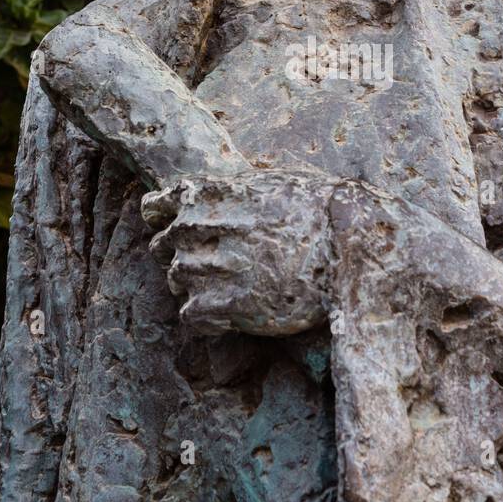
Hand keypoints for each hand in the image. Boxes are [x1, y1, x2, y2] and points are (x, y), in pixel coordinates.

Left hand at [141, 169, 335, 336]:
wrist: (348, 244)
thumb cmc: (319, 210)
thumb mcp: (269, 184)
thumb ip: (231, 194)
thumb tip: (218, 203)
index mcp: (206, 193)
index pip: (154, 207)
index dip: (164, 221)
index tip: (184, 232)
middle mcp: (195, 227)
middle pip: (160, 249)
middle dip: (185, 256)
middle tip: (221, 266)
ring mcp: (204, 267)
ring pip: (175, 282)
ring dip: (198, 287)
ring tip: (236, 288)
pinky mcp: (220, 305)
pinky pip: (190, 315)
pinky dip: (207, 317)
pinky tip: (235, 311)